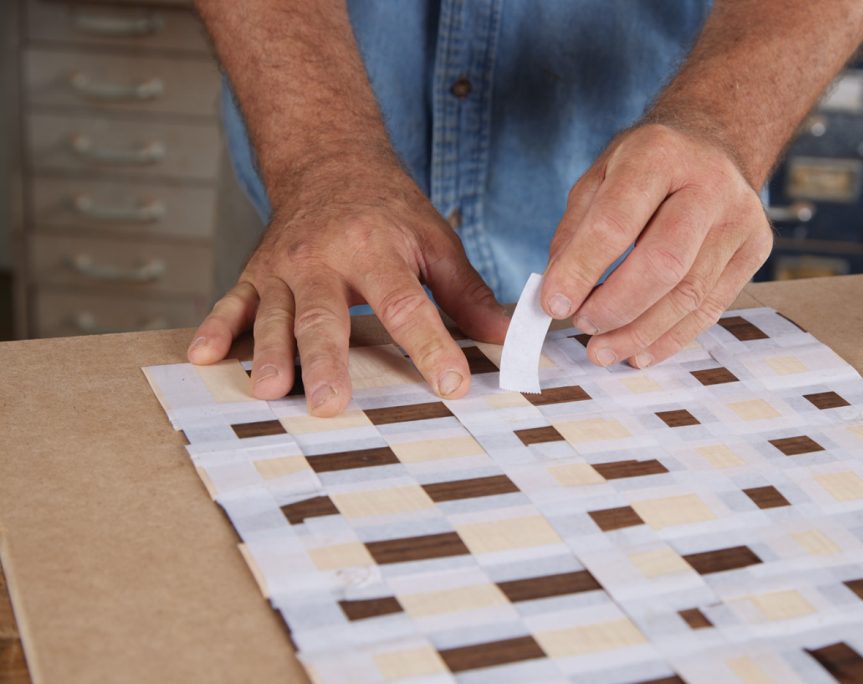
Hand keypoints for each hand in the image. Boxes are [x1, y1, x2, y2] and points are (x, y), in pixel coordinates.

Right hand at [187, 156, 508, 415]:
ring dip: (270, 353)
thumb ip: (466, 292)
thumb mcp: (434, 240)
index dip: (429, 345)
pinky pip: (233, 303)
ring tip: (269, 391)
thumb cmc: (389, 209)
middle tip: (331, 404)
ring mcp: (284, 268)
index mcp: (376, 250)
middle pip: (326, 316)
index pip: (405, 304)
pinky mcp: (256, 274)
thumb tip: (505, 336)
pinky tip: (201, 357)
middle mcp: (325, 259)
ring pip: (275, 316)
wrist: (330, 161)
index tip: (451, 384)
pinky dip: (216, 328)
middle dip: (327, 361)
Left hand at [541, 123, 772, 367]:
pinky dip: (670, 338)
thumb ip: (575, 232)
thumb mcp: (599, 177)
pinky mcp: (755, 249)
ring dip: (639, 332)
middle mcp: (709, 184)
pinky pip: (710, 308)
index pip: (616, 223)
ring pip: (689, 294)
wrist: (713, 146)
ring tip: (602, 349)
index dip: (581, 270)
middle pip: (663, 264)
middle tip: (583, 327)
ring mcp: (740, 218)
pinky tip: (639, 351)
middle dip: (616, 307)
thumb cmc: (646, 168)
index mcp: (658, 154)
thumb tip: (558, 296)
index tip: (553, 305)